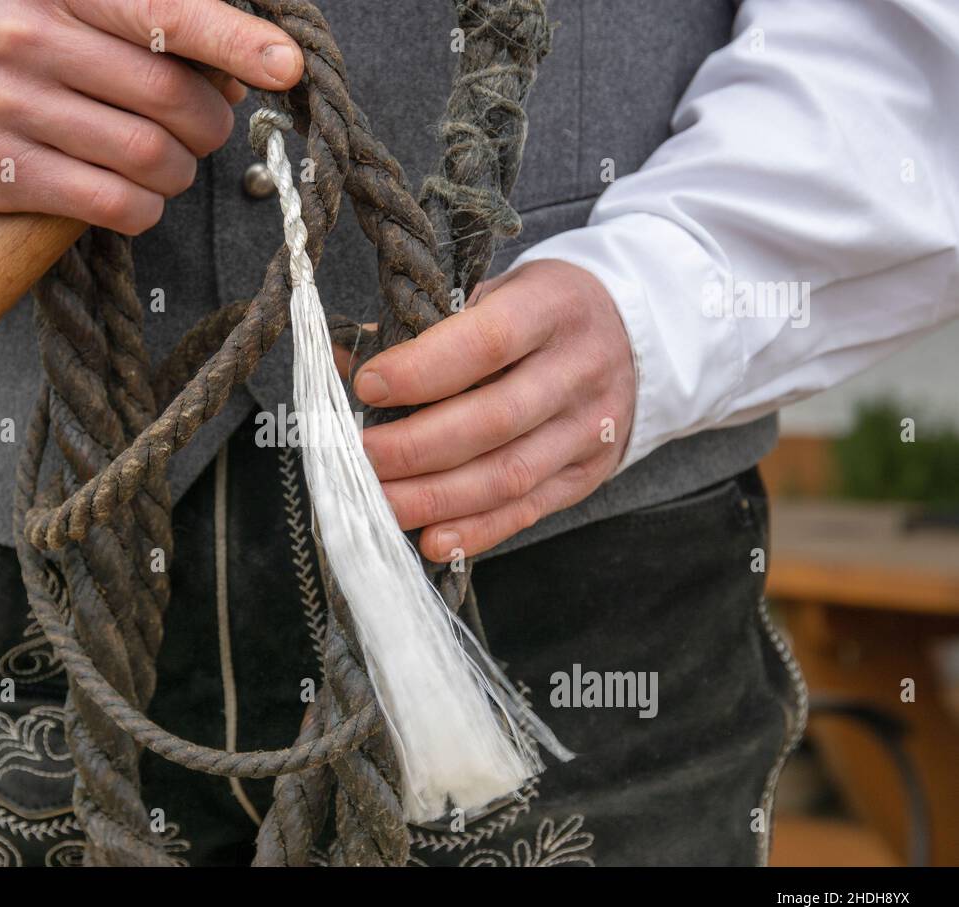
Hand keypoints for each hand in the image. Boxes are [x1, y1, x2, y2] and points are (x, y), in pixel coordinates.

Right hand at [0, 0, 303, 232]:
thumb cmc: (31, 48)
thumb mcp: (84, 13)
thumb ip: (165, 33)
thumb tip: (244, 72)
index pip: (164, 10)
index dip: (232, 39)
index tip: (284, 64)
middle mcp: (29, 37)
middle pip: (169, 95)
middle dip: (209, 124)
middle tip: (202, 130)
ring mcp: (10, 107)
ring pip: (148, 156)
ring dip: (180, 173)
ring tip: (166, 165)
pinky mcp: (1, 173)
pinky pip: (114, 204)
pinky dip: (146, 208)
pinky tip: (137, 196)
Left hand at [352, 259, 636, 561]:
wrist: (636, 333)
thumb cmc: (540, 312)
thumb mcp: (495, 293)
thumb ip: (426, 326)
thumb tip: (343, 361)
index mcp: (552, 308)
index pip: (486, 343)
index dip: (422, 370)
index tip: (367, 386)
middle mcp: (578, 370)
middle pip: (494, 420)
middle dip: (415, 447)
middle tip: (358, 458)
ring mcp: (589, 428)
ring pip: (509, 475)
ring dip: (435, 498)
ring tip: (379, 503)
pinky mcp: (587, 474)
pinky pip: (528, 510)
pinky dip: (476, 531)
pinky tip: (431, 540)